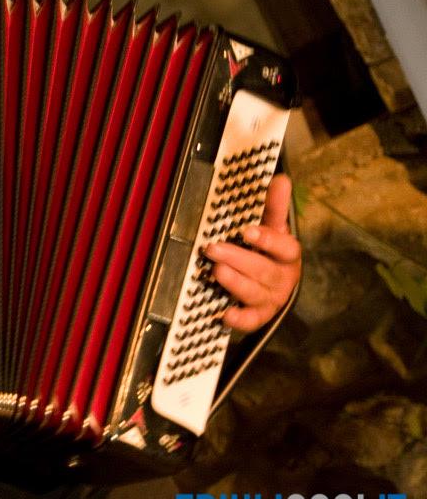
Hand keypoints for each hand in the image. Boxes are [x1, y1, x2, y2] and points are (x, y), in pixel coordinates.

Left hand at [205, 174, 301, 332]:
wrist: (276, 288)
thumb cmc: (271, 253)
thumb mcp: (274, 228)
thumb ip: (274, 206)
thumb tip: (280, 178)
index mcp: (287, 254)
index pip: (284, 247)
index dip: (267, 240)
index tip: (247, 231)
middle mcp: (282, 277)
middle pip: (262, 269)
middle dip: (237, 259)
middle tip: (212, 248)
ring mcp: (271, 298)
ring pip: (254, 292)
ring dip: (234, 283)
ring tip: (215, 271)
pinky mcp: (260, 315)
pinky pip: (251, 320)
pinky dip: (239, 320)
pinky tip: (225, 315)